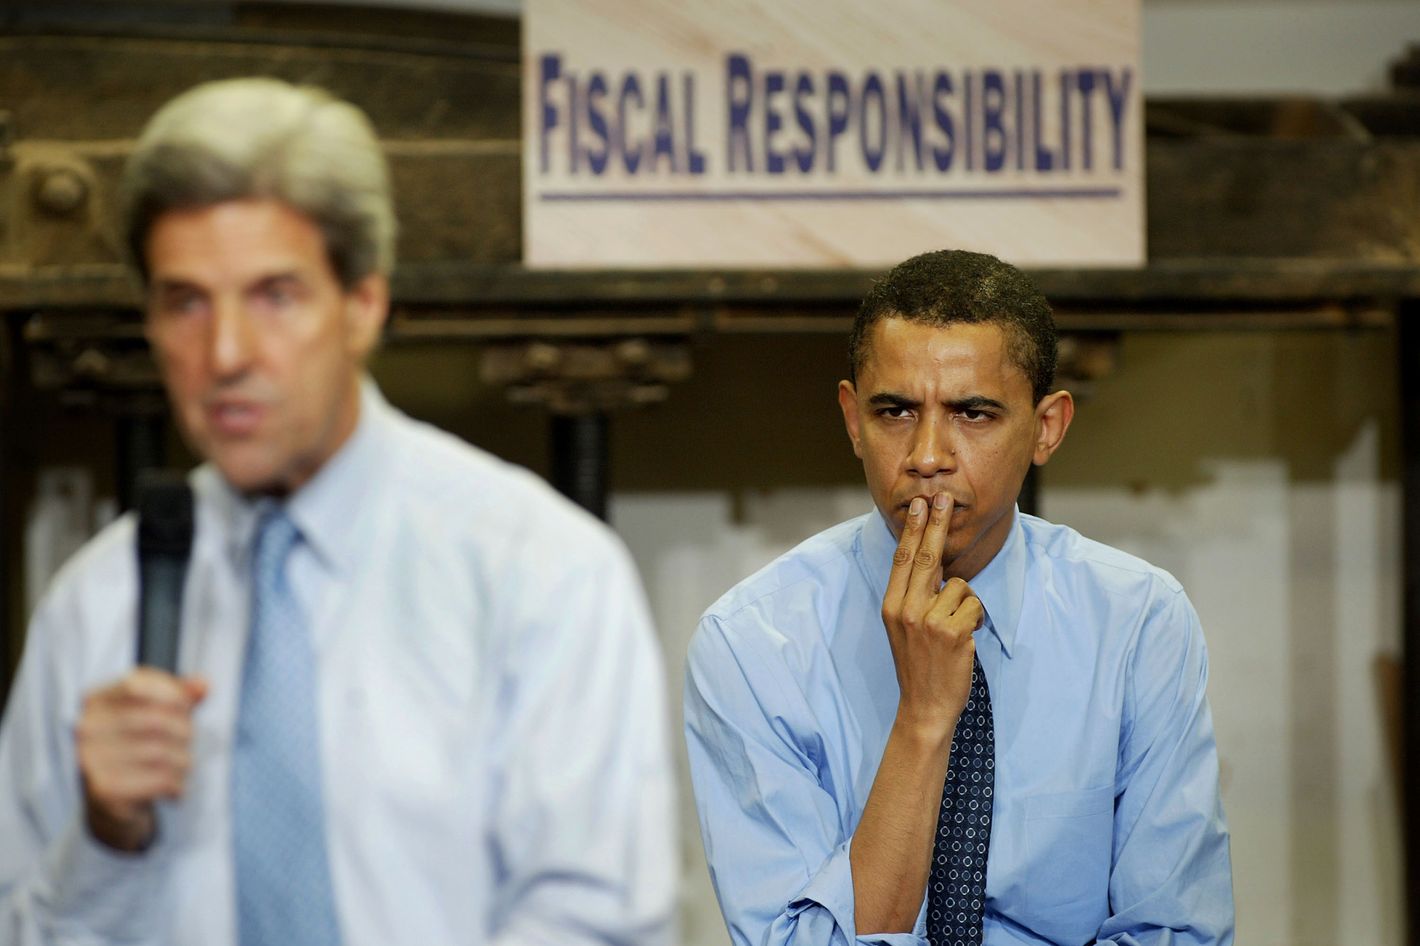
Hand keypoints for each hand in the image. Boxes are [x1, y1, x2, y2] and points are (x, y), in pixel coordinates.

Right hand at [75, 668, 207, 851]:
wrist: (111, 802)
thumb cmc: (138, 746)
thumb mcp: (157, 712)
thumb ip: (180, 694)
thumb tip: (203, 686)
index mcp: (95, 702)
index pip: (135, 684)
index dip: (171, 692)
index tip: (187, 706)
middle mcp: (86, 728)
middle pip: (155, 719)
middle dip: (184, 729)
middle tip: (189, 741)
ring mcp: (91, 759)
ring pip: (161, 752)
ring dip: (184, 760)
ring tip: (183, 766)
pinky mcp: (105, 790)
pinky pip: (159, 780)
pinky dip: (177, 784)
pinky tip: (176, 788)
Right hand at [881, 493, 983, 743]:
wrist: (924, 707)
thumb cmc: (919, 666)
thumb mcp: (902, 629)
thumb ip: (913, 598)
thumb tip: (935, 564)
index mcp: (891, 607)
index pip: (902, 559)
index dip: (912, 529)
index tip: (919, 505)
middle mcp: (906, 610)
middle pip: (926, 556)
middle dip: (936, 524)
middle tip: (943, 498)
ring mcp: (929, 620)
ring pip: (960, 585)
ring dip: (966, 604)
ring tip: (957, 630)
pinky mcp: (953, 631)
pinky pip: (974, 605)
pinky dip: (976, 619)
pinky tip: (967, 639)